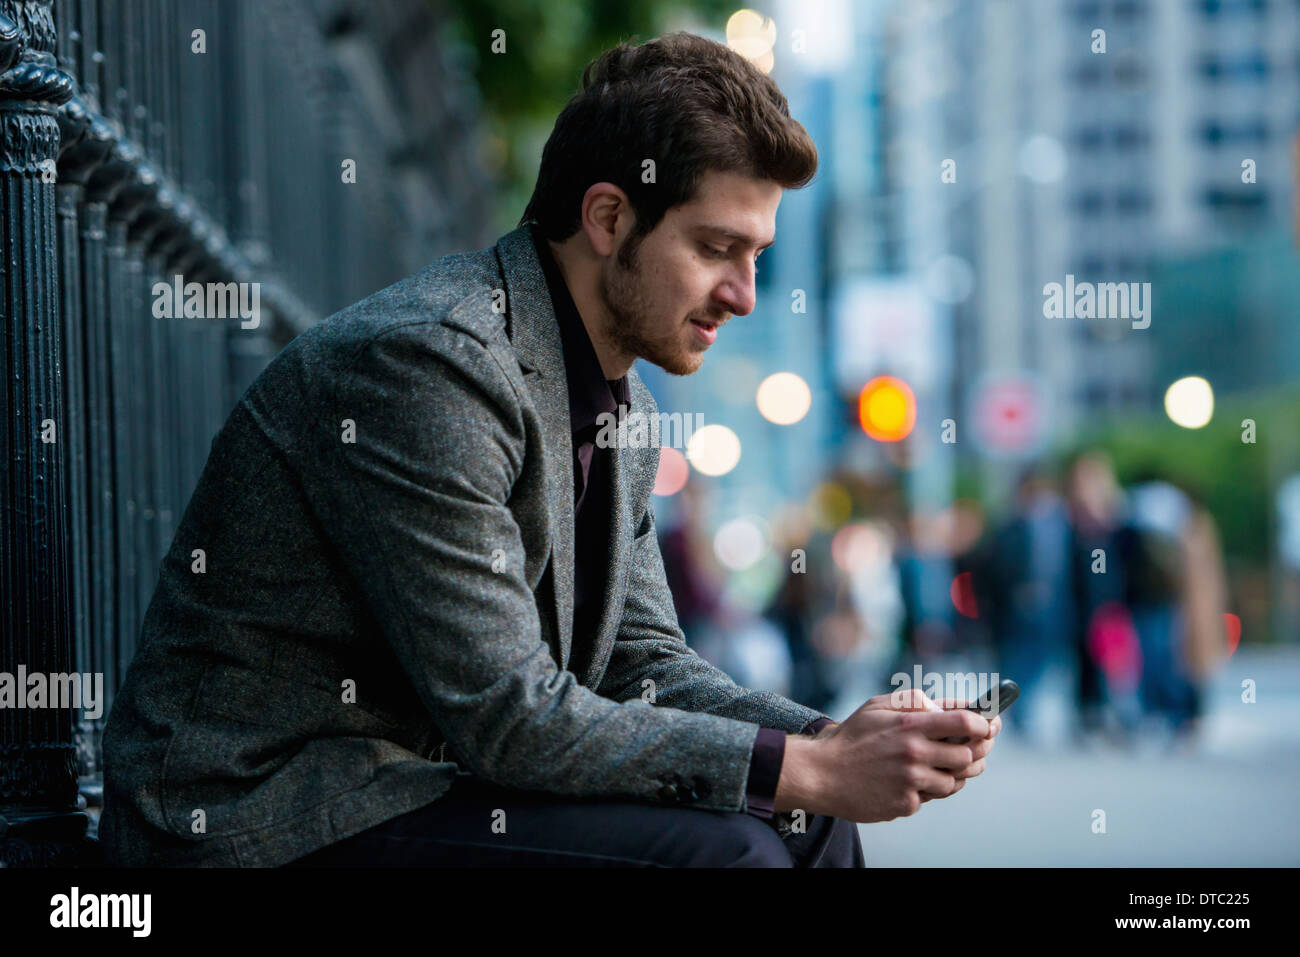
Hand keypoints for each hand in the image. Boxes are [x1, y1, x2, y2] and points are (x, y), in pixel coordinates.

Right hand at [781, 689, 990, 822]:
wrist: (821, 773)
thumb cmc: (852, 738)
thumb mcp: (878, 706)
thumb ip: (913, 701)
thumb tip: (945, 707)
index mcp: (910, 725)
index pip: (965, 722)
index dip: (984, 723)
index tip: (988, 724)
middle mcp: (914, 754)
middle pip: (968, 756)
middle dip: (976, 751)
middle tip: (976, 747)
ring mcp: (911, 782)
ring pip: (955, 781)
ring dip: (954, 773)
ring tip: (944, 765)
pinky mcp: (904, 804)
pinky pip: (931, 797)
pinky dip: (927, 789)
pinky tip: (913, 780)